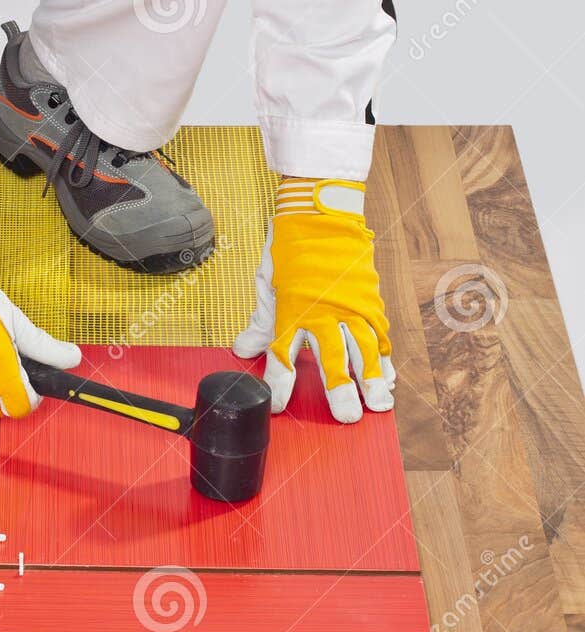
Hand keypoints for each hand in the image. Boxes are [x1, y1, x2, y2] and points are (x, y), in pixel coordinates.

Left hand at [233, 178, 394, 423]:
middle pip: (332, 359)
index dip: (280, 385)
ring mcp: (349, 305)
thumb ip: (260, 321)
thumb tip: (242, 350)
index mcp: (291, 311)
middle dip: (341, 391)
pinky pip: (379, 333)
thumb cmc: (289, 249)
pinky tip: (389, 375)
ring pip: (363, 349)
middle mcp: (322, 312)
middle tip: (348, 417)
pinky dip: (384, 356)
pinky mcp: (369, 298)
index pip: (283, 356)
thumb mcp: (267, 283)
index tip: (280, 408)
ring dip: (372, 380)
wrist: (320, 213)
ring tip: (380, 404)